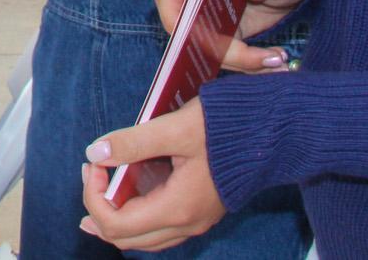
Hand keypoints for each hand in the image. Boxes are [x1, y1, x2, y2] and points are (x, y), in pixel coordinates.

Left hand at [79, 99, 224, 251]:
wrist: (275, 132)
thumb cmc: (228, 128)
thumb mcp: (176, 129)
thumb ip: (133, 142)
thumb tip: (94, 153)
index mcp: (178, 209)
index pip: (116, 224)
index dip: (94, 196)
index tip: (96, 163)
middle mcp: (187, 224)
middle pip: (126, 238)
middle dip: (99, 208)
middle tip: (92, 171)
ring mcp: (196, 221)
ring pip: (144, 237)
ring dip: (116, 215)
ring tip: (100, 185)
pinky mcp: (201, 211)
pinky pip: (160, 227)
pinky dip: (137, 214)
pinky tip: (129, 191)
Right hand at [154, 0, 313, 71]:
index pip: (169, 0)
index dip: (177, 22)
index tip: (206, 40)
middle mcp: (200, 3)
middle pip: (190, 37)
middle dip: (225, 55)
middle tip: (264, 58)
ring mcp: (213, 24)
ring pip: (212, 55)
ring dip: (243, 65)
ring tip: (277, 59)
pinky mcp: (229, 40)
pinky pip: (231, 60)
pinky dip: (252, 66)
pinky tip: (277, 60)